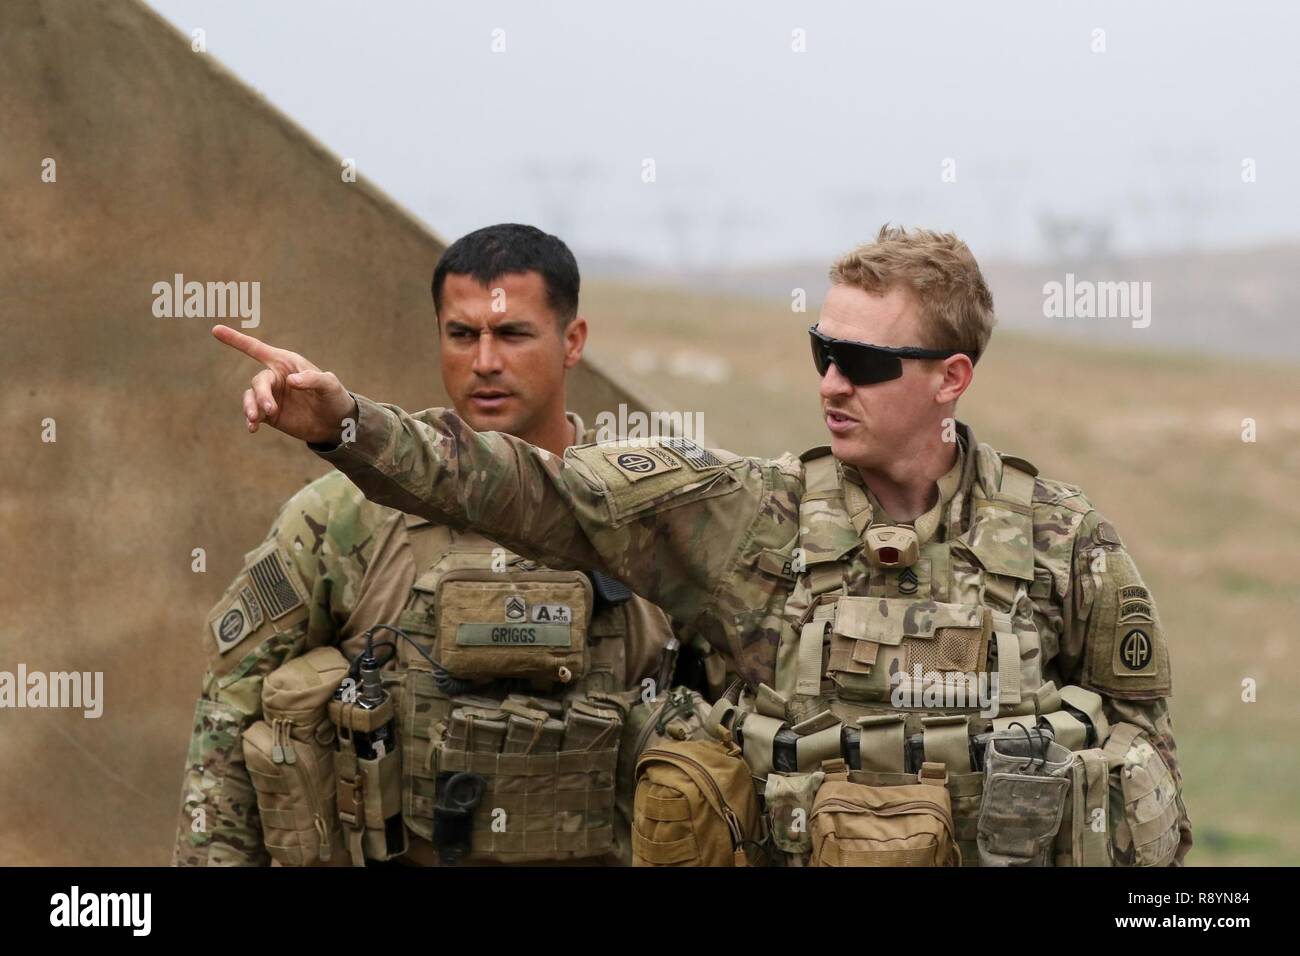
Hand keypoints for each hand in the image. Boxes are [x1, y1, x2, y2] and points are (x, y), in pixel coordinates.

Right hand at [212, 325, 356, 444]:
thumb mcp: (330, 385)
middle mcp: (275, 377)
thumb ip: (313, 379)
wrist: (336, 423)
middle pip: (258, 381)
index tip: (215, 330)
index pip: (257, 349)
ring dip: (251, 407)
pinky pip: (254, 414)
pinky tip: (252, 428)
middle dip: (261, 395)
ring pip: (251, 397)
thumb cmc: (334, 397)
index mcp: (286, 363)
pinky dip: (251, 420)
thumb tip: (290, 380)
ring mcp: (270, 396)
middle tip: (271, 409)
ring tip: (255, 419)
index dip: (237, 340)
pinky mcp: (269, 414)